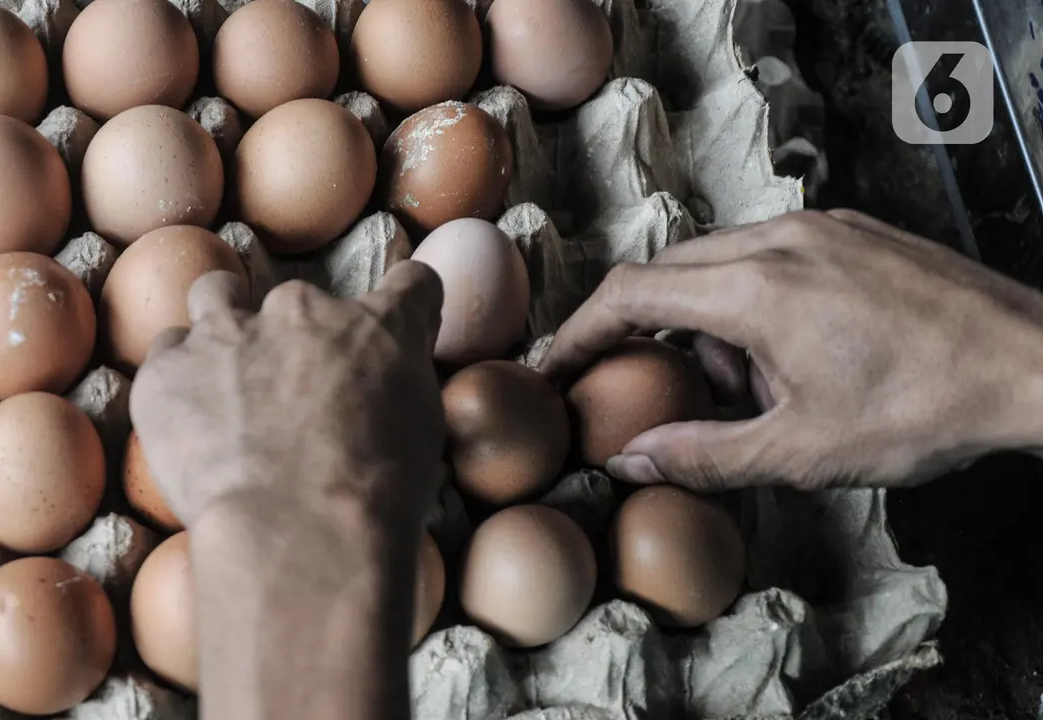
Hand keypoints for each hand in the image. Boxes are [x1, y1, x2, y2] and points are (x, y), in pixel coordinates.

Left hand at [129, 262, 444, 719]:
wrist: (298, 530)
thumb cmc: (375, 496)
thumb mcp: (422, 435)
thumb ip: (398, 389)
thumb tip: (378, 388)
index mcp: (376, 325)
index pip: (409, 285)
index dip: (402, 310)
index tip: (391, 337)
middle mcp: (300, 309)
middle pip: (299, 300)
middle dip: (299, 339)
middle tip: (295, 394)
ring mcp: (227, 334)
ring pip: (217, 295)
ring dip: (225, 325)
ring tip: (224, 373)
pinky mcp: (168, 370)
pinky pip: (168, 355)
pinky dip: (179, 379)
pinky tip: (189, 421)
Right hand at [541, 209, 1042, 490]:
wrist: (1033, 364)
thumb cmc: (924, 408)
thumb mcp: (801, 451)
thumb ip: (702, 455)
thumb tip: (629, 461)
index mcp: (754, 288)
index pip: (630, 293)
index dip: (581, 331)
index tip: (557, 366)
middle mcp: (777, 239)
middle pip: (669, 272)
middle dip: (650, 332)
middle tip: (657, 390)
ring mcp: (819, 227)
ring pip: (720, 262)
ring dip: (708, 320)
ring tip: (751, 388)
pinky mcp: (851, 229)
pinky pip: (769, 252)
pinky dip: (752, 299)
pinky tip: (791, 353)